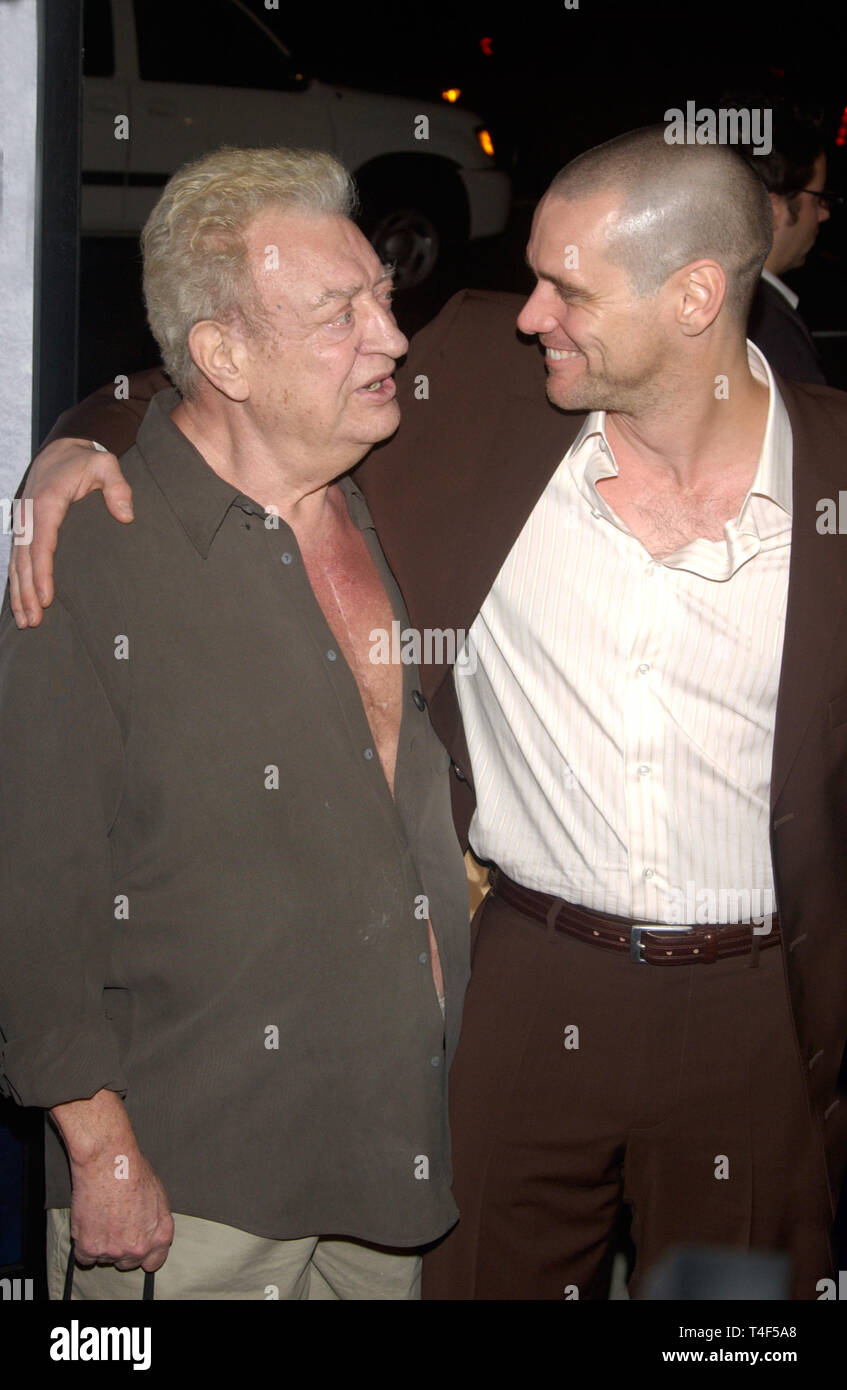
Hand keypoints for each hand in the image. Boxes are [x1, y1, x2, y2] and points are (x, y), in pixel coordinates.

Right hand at [8, 438, 133, 627]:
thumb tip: (127, 515)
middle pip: (24, 560)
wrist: (63, 448)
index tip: (46, 598)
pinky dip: (17, 581)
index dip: (42, 573)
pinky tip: (20, 602)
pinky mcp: (24, 528)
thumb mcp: (106, 464)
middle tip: (33, 621)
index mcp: (47, 503)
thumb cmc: (86, 460)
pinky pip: (17, 558)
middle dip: (27, 592)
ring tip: (24, 621)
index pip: (42, 544)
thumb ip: (118, 487)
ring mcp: (23, 522)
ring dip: (19, 593)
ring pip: (16, 562)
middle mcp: (29, 515)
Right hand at [70, 1146, 173, 1272]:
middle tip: (114, 1225)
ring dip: (101, 1244)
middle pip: (127, 1263)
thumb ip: (154, 1221)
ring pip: (105, 1258)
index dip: (143, 1255)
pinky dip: (84, 1245)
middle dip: (121, 1248)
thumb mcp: (158, 1196)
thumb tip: (148, 1230)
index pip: (153, 1262)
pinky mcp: (90, 1248)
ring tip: (100, 1216)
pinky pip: (84, 1258)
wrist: (108, 1162)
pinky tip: (87, 1226)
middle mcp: (139, 1248)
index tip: (134, 1248)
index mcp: (160, 1235)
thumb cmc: (133, 1171)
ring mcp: (114, 1251)